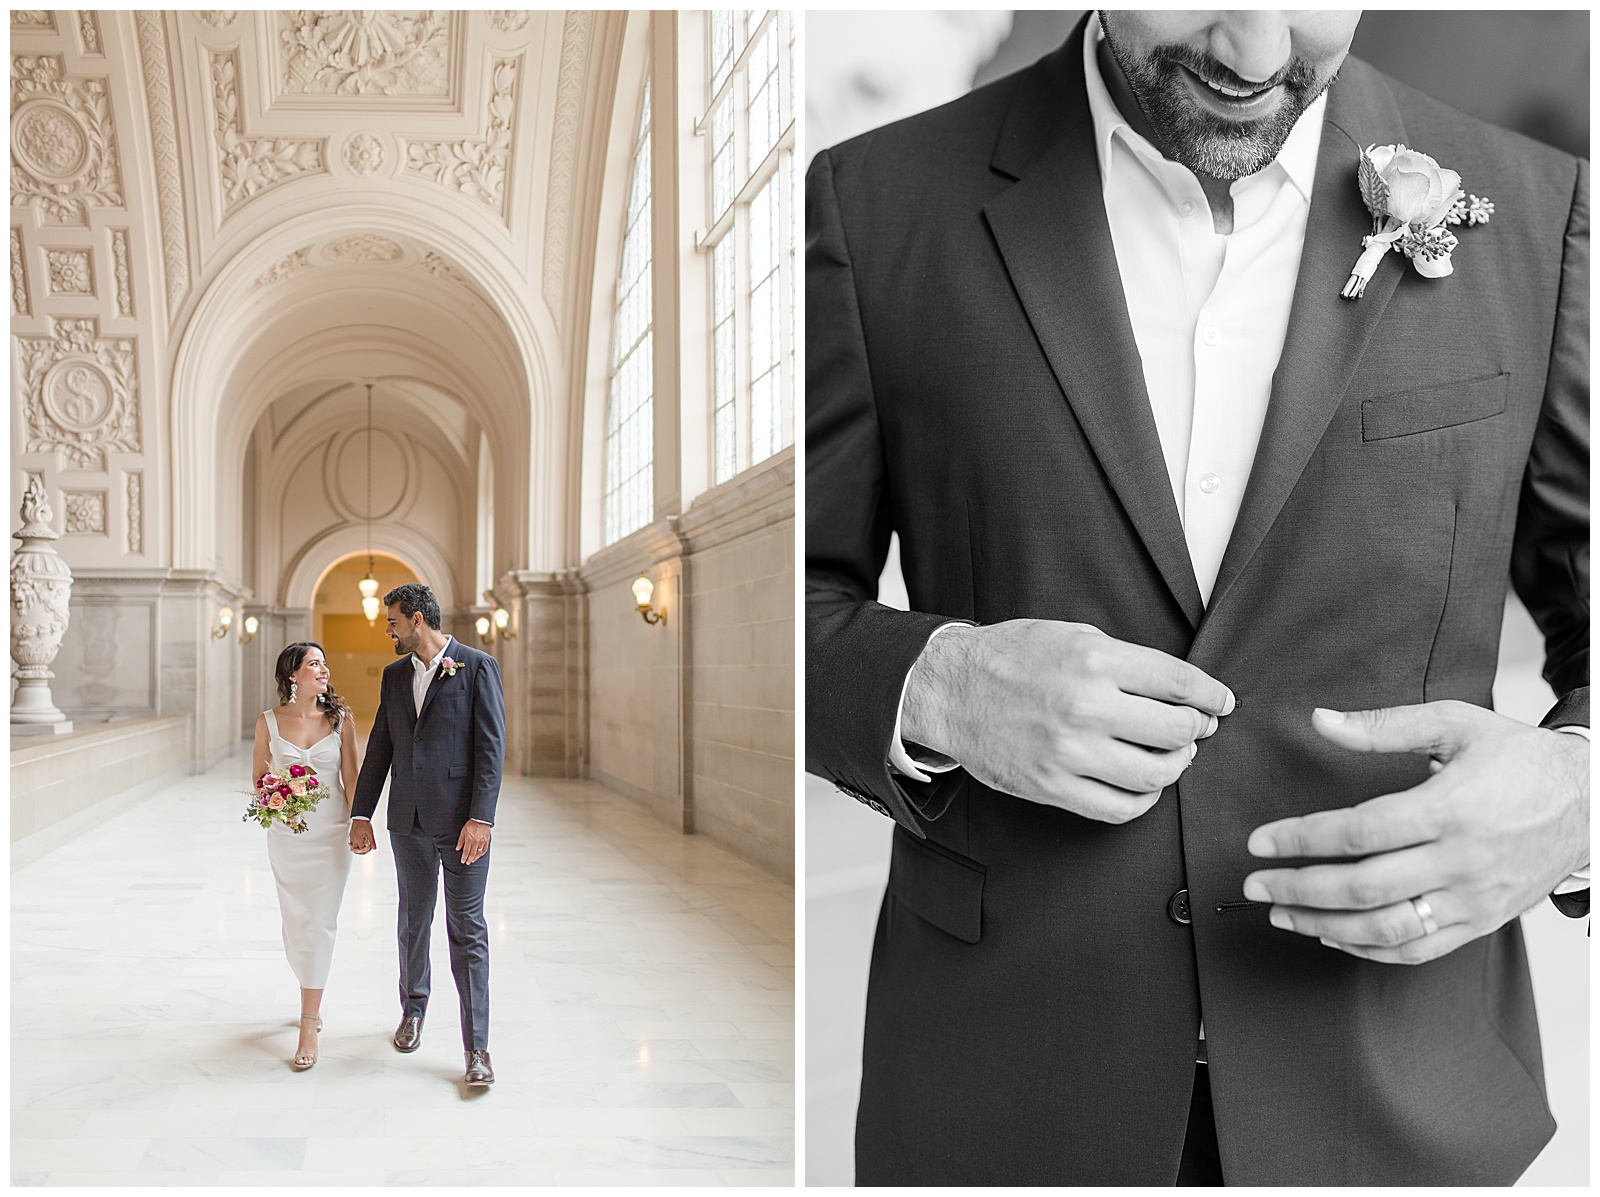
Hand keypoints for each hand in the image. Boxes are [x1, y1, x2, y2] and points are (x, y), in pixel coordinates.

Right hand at [349, 820, 375, 853]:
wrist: (359, 817)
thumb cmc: (364, 823)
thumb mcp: (370, 833)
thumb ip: (372, 841)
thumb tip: (374, 847)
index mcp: (358, 840)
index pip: (361, 850)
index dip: (366, 850)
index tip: (369, 848)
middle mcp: (354, 839)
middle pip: (355, 850)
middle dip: (361, 851)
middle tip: (365, 849)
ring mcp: (351, 837)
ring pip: (352, 847)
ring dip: (357, 848)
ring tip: (361, 847)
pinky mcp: (351, 834)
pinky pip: (351, 842)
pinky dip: (354, 844)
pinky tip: (357, 842)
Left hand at [456, 819, 490, 864]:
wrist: (481, 819)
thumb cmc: (471, 824)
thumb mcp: (463, 831)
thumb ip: (460, 841)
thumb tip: (457, 848)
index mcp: (469, 840)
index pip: (466, 852)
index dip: (464, 857)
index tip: (463, 861)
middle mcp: (476, 842)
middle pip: (472, 854)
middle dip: (469, 859)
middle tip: (467, 863)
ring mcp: (482, 841)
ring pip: (479, 853)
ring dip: (475, 858)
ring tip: (472, 860)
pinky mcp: (487, 840)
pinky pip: (485, 849)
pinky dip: (482, 853)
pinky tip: (479, 855)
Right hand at [902, 620, 1233, 822]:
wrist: (950, 689)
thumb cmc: (1012, 657)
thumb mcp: (1072, 636)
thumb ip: (1126, 661)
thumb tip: (1182, 692)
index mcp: (1095, 661)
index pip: (1180, 684)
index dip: (1212, 696)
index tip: (1221, 705)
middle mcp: (1086, 707)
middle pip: (1177, 731)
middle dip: (1195, 730)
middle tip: (1194, 729)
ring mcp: (1069, 752)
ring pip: (1155, 774)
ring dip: (1175, 766)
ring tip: (1170, 756)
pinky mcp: (1052, 787)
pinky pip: (1120, 808)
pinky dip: (1143, 799)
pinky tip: (1141, 784)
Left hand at [1245, 702, 1588, 964]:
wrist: (1592, 802)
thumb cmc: (1519, 760)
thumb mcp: (1456, 724)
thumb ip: (1384, 725)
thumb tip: (1320, 720)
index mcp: (1450, 808)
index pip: (1359, 831)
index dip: (1302, 839)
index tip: (1259, 841)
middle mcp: (1462, 861)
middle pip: (1364, 887)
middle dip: (1298, 888)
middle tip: (1254, 884)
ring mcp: (1474, 898)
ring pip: (1388, 929)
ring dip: (1324, 926)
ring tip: (1281, 914)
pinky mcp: (1483, 922)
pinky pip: (1419, 950)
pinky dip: (1368, 950)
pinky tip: (1332, 934)